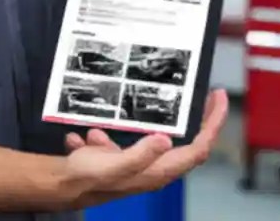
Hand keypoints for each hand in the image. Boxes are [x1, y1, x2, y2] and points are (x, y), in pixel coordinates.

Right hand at [62, 89, 228, 205]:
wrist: (60, 185)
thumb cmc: (88, 178)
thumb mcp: (113, 164)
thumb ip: (140, 154)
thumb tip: (165, 140)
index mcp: (159, 170)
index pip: (199, 148)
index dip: (213, 124)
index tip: (218, 98)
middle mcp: (154, 168)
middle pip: (188, 143)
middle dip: (200, 119)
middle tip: (207, 95)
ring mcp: (139, 163)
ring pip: (156, 138)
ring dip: (153, 122)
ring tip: (148, 105)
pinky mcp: (123, 158)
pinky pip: (124, 140)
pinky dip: (112, 132)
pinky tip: (91, 133)